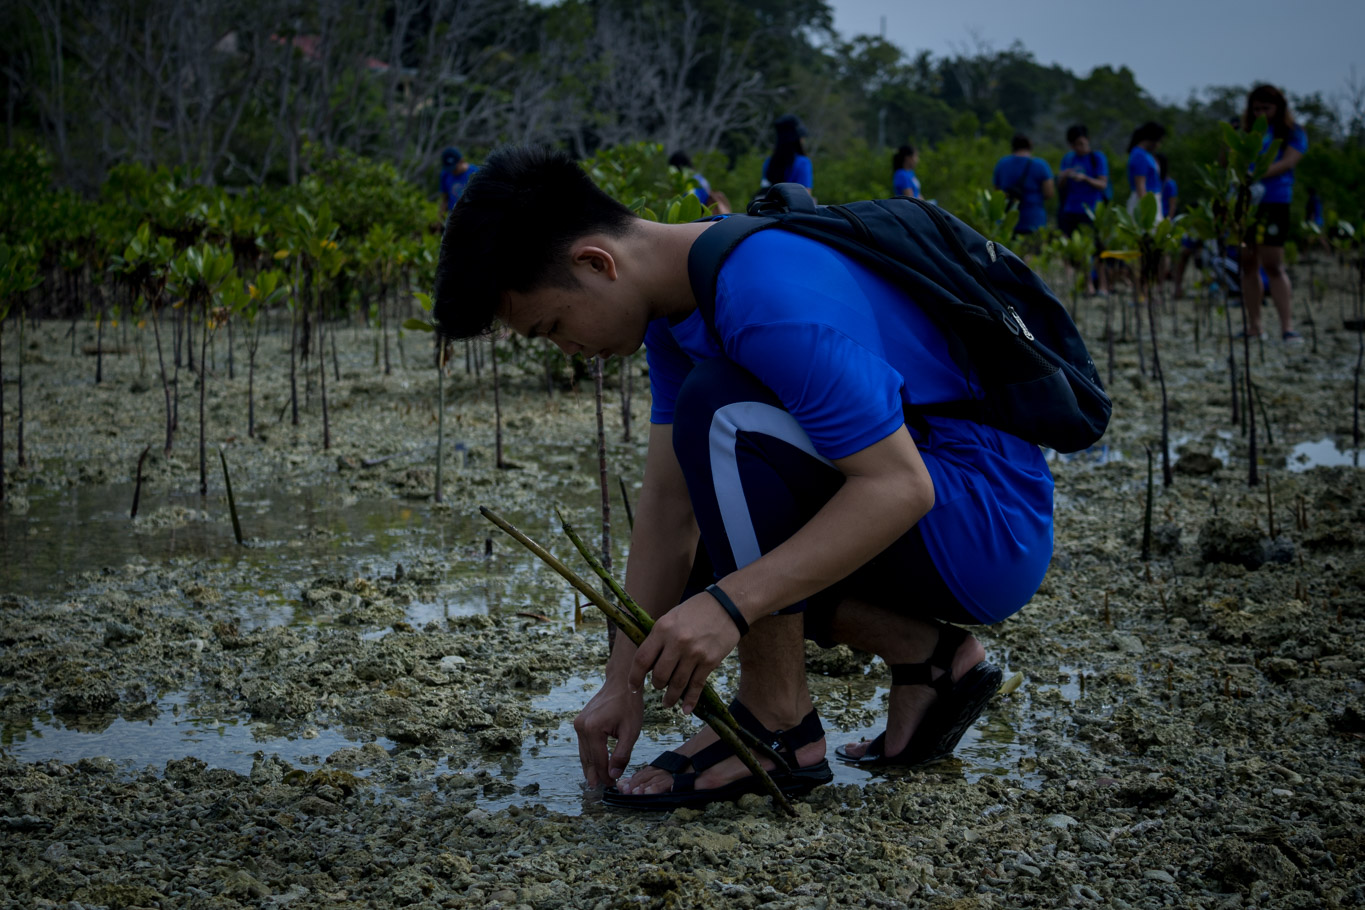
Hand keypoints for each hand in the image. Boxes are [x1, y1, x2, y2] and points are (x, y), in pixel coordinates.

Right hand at [573, 680, 642, 788]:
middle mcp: (581, 726)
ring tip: (594, 781)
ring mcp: (578, 723)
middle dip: (595, 774)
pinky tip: (594, 764)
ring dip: (590, 767)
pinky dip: (589, 755)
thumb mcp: (631, 731)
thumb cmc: (629, 705)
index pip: (599, 760)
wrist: (621, 683)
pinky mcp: (580, 721)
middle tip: (600, 789)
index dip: (605, 775)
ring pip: (583, 752)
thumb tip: (613, 775)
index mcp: (593, 729)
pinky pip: (584, 744)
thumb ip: (622, 755)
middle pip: (588, 758)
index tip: (612, 786)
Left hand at [629, 590, 741, 714]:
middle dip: (656, 685)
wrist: (728, 605)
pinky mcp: (710, 661)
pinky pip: (696, 686)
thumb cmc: (697, 610)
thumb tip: (648, 664)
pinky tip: (685, 709)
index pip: (642, 659)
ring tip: (668, 703)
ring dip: (670, 697)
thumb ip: (659, 638)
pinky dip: (690, 700)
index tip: (633, 687)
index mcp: (662, 629)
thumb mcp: (672, 617)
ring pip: (677, 684)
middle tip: (658, 687)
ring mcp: (694, 653)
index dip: (634, 677)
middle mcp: (676, 642)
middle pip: (659, 675)